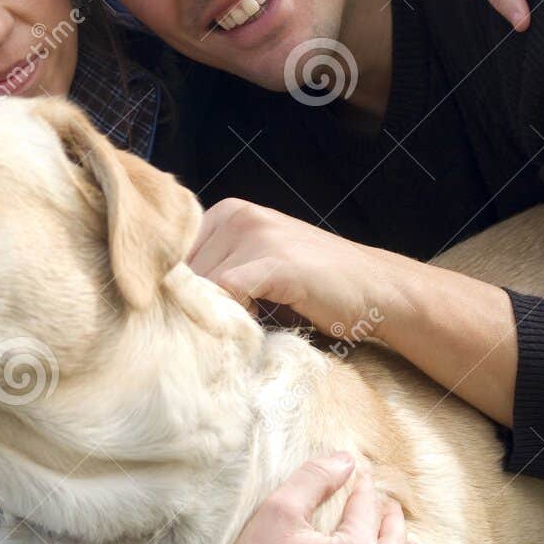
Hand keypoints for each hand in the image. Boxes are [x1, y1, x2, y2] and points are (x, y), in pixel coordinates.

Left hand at [187, 197, 377, 338]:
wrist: (378, 290)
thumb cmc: (317, 287)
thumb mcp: (259, 267)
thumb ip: (218, 272)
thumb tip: (166, 302)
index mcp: (228, 212)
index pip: (173, 256)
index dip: (179, 292)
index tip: (194, 319)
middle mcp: (237, 214)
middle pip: (182, 271)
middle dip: (194, 305)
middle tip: (221, 330)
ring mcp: (256, 233)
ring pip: (201, 284)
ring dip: (215, 314)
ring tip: (242, 329)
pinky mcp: (274, 260)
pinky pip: (226, 292)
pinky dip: (232, 317)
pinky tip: (253, 328)